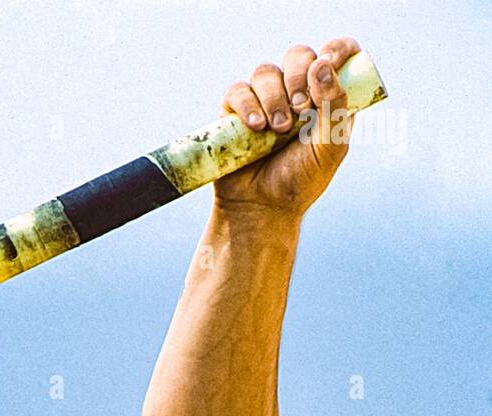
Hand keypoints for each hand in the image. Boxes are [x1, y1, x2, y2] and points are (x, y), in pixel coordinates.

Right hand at [213, 37, 360, 218]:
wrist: (262, 209)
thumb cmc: (300, 183)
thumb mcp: (330, 149)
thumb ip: (335, 107)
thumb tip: (322, 64)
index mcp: (326, 99)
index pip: (335, 55)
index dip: (335, 50)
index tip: (328, 63)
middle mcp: (295, 93)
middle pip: (298, 55)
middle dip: (299, 76)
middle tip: (300, 109)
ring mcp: (264, 101)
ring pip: (266, 71)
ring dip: (273, 98)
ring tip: (277, 130)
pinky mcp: (236, 112)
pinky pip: (238, 90)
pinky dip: (247, 104)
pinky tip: (255, 127)